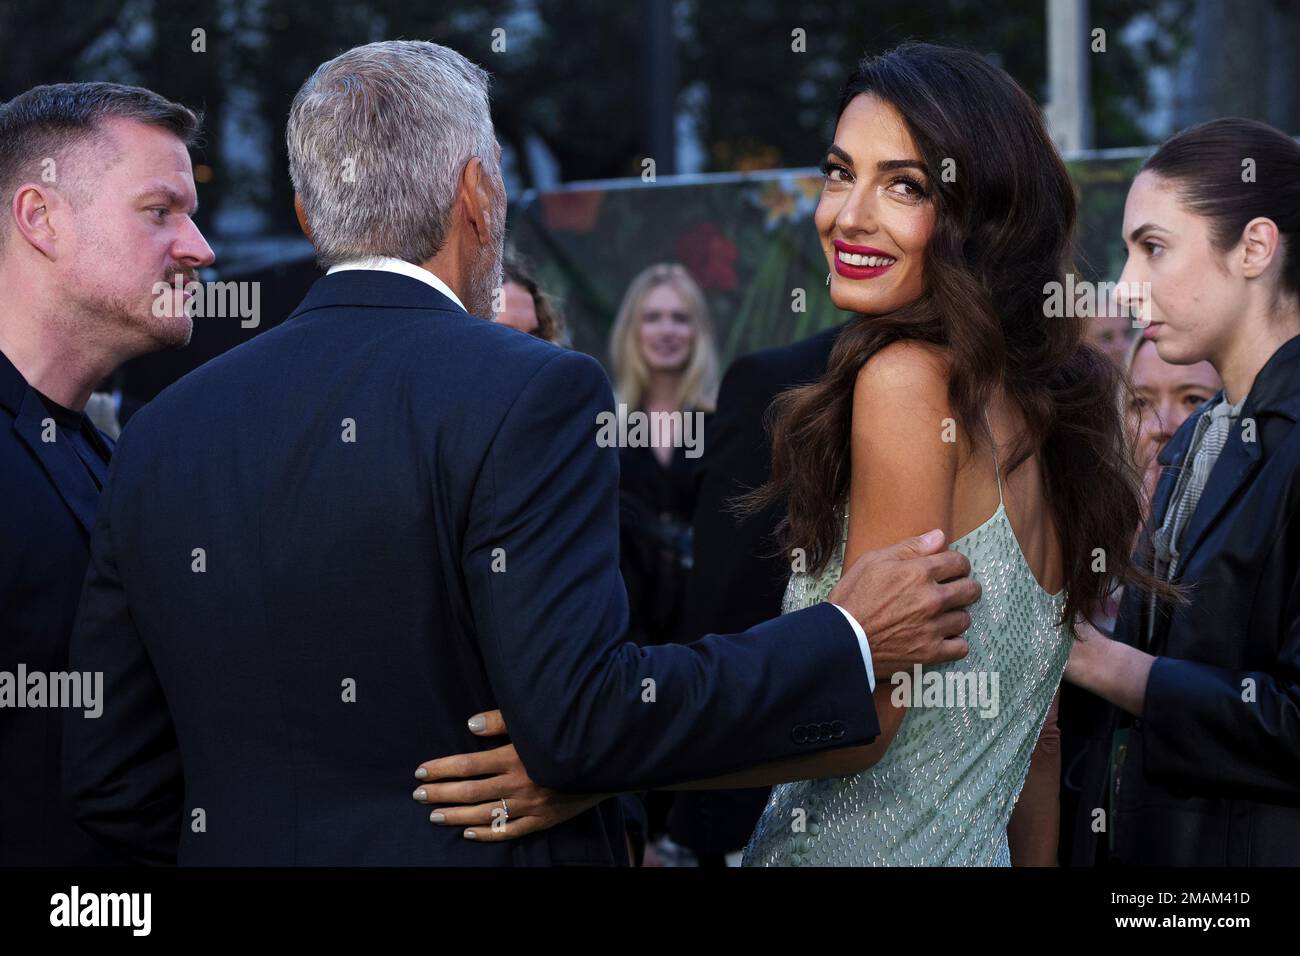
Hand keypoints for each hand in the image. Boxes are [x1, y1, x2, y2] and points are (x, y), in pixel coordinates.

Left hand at [413, 710, 606, 841]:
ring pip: (483, 814)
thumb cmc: (568, 733)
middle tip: (418, 795)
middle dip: (440, 793)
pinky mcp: (542, 820)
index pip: (467, 765)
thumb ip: (501, 720)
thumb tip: (469, 726)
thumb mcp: (536, 719)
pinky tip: (467, 832)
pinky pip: (508, 832)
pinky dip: (485, 833)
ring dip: (454, 815)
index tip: (420, 770)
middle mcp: (520, 784)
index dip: (441, 769)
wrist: (608, 758)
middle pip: (470, 792)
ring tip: (433, 815)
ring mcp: (530, 806)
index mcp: (515, 757)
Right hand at [828, 528, 979, 676]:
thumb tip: (939, 536)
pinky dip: (954, 642)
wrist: (840, 639)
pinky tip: (942, 637)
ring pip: (965, 618)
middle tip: (955, 590)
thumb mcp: (873, 562)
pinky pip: (960, 647)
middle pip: (970, 589)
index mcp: (919, 573)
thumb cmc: (852, 598)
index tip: (953, 569)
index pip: (958, 562)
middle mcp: (931, 599)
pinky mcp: (930, 653)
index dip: (958, 563)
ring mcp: (933, 628)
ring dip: (956, 615)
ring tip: (942, 616)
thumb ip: (909, 548)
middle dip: (965, 586)